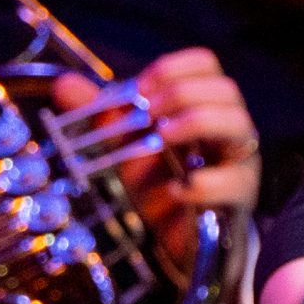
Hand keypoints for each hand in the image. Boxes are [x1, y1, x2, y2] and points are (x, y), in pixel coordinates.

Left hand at [52, 46, 260, 274]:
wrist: (172, 239)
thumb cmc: (156, 184)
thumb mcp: (124, 146)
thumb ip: (100, 115)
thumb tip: (64, 84)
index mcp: (203, 105)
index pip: (204, 64)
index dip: (171, 68)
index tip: (140, 90)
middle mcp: (228, 128)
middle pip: (224, 89)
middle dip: (180, 94)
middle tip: (147, 115)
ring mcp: (240, 161)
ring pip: (238, 124)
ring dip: (197, 122)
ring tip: (162, 137)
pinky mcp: (239, 197)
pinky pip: (234, 181)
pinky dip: (202, 184)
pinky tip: (174, 191)